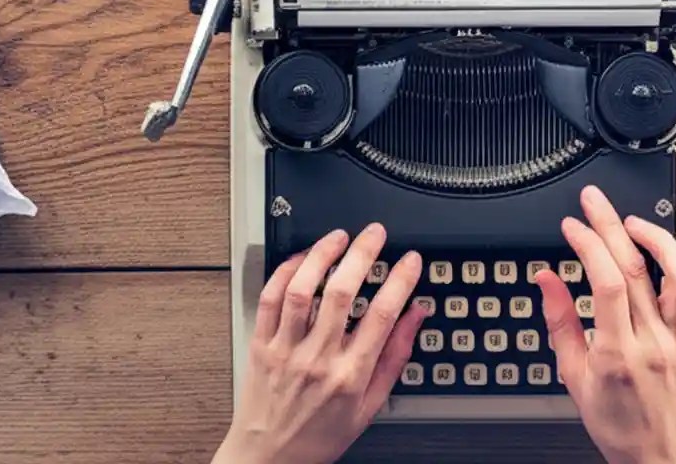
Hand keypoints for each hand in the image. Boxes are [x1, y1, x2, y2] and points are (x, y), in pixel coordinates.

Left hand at [212, 224, 427, 463]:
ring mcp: (285, 349)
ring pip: (302, 289)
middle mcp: (317, 358)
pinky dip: (285, 272)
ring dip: (322, 255)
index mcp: (350, 375)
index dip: (400, 281)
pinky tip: (301, 258)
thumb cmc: (319, 436)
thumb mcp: (370, 406)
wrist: (269, 457)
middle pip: (341, 292)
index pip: (381, 315)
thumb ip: (394, 357)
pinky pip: (270, 299)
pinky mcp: (260, 345)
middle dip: (362, 254)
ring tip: (339, 236)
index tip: (410, 260)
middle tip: (375, 233)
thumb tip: (414, 317)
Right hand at [535, 185, 675, 463]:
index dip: (588, 244)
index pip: (606, 282)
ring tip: (633, 222)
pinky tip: (672, 248)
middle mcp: (654, 342)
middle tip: (593, 200)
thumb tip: (546, 280)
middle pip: (637, 268)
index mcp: (617, 353)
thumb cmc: (616, 422)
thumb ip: (559, 323)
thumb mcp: (572, 376)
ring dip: (657, 238)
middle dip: (609, 224)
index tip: (571, 226)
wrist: (658, 454)